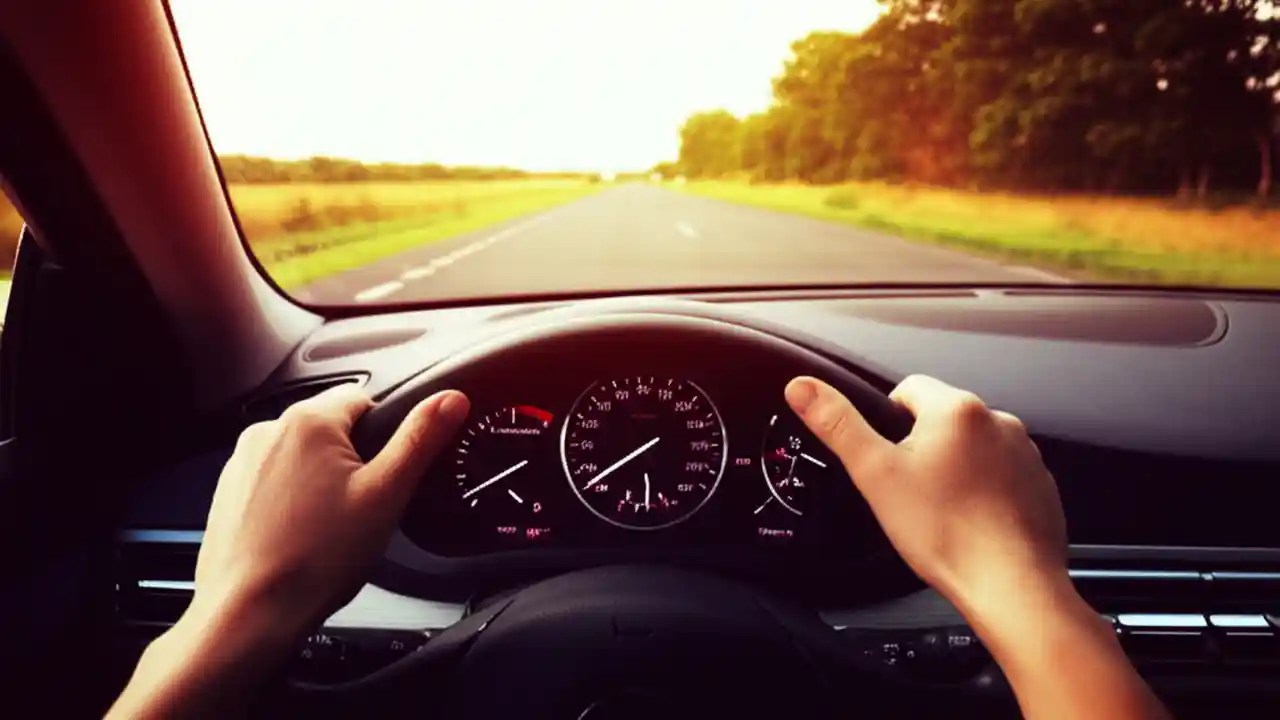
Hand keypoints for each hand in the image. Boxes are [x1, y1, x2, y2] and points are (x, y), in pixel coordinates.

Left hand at [111, 384, 468, 717]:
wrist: (250, 612)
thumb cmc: (314, 559)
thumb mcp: (386, 495)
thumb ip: (420, 440)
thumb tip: (450, 400)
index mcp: (308, 421)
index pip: (364, 398)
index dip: (385, 436)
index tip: (384, 474)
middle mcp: (267, 431)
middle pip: (332, 430)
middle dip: (352, 462)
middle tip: (360, 508)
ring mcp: (242, 462)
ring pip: (302, 457)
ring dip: (319, 481)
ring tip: (328, 528)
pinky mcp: (228, 491)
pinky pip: (274, 482)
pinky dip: (291, 502)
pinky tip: (300, 536)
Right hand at [785, 375, 1168, 719]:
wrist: (1011, 586)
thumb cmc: (946, 534)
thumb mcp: (875, 474)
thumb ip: (838, 425)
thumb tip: (802, 387)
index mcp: (956, 409)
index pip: (907, 388)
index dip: (888, 423)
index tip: (890, 461)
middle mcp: (998, 421)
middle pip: (940, 419)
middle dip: (922, 448)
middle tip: (912, 491)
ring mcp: (1024, 452)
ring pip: (971, 447)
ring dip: (955, 468)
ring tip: (943, 510)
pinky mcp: (1039, 482)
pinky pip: (1001, 474)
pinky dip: (984, 491)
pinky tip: (971, 521)